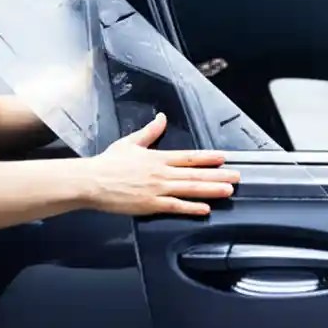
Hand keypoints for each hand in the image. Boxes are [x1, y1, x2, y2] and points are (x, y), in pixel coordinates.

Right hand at [80, 112, 240, 215]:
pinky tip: (205, 209)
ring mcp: (157, 189)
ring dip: (211, 189)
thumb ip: (149, 132)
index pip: (188, 156)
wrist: (91, 181)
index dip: (207, 157)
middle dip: (218, 175)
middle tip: (237, 176)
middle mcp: (161, 172)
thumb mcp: (130, 143)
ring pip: (190, 189)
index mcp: (157, 157)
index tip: (223, 158)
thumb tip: (161, 118)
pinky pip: (175, 206)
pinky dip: (191, 208)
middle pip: (195, 173)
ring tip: (228, 191)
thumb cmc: (107, 164)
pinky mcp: (150, 204)